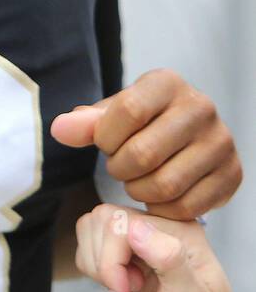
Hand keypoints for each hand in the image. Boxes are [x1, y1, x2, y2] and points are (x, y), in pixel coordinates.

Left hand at [51, 68, 241, 218]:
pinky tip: (157, 197)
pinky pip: (187, 207)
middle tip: (119, 168)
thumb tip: (59, 129)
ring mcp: (221, 142)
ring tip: (136, 181)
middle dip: (119, 168)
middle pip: (144, 153)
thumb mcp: (113, 115)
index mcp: (167, 83)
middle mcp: (201, 107)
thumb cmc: (144, 123)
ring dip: (138, 191)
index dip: (106, 137)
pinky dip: (163, 209)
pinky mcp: (232, 174)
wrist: (189, 138)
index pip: (128, 111)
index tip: (105, 144)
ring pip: (165, 184)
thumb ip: (86, 123)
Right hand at [74, 202, 246, 291]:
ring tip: (124, 287)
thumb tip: (137, 228)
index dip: (113, 256)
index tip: (124, 288)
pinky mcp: (127, 257)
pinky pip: (91, 244)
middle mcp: (159, 230)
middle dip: (104, 260)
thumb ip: (169, 260)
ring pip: (93, 226)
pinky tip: (120, 285)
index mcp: (180, 231)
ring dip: (98, 263)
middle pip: (105, 219)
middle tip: (124, 289)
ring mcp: (141, 242)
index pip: (124, 221)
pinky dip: (94, 267)